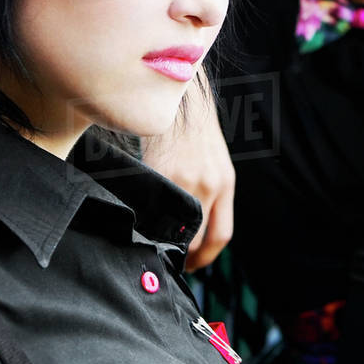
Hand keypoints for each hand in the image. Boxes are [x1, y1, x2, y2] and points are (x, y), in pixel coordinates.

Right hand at [142, 75, 234, 269]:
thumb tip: (193, 223)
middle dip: (182, 255)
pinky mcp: (161, 172)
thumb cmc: (194, 130)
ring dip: (161, 240)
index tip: (193, 265)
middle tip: (168, 259)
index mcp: (225, 184)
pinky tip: (138, 219)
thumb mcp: (213, 161)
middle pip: (195, 238)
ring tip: (151, 242)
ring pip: (173, 227)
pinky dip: (145, 220)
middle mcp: (209, 185)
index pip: (221, 235)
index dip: (205, 257)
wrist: (181, 98)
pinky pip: (153, 208)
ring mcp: (185, 180)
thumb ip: (209, 190)